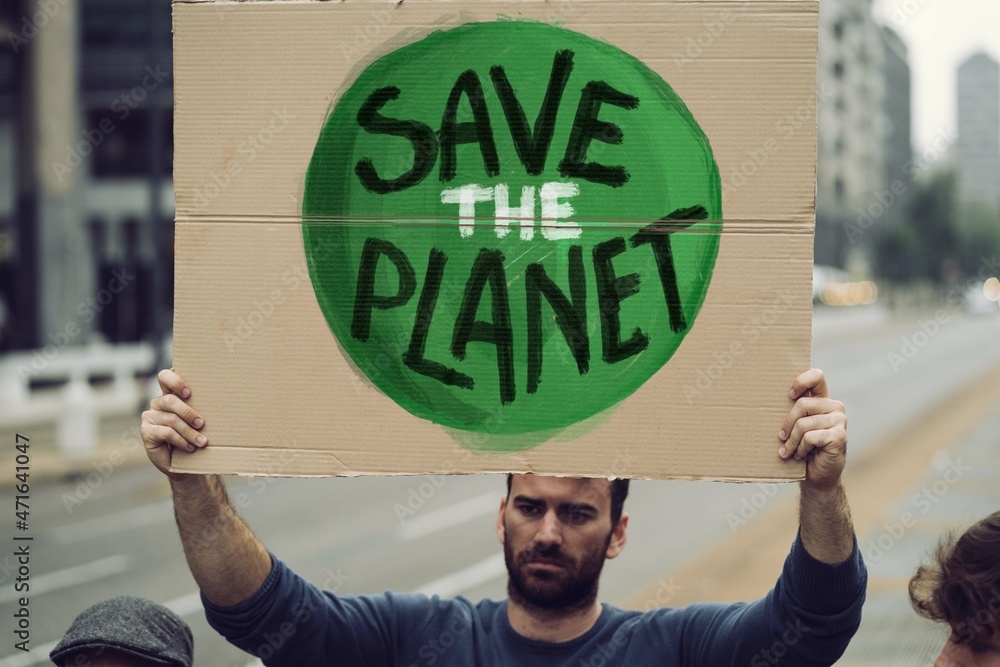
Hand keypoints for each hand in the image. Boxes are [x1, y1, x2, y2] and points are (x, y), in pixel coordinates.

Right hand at [140, 369, 206, 478]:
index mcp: (170, 396)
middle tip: (201, 423)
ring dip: (189, 432)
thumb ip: (201, 409)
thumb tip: (222, 403)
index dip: (175, 381)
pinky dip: (181, 440)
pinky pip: (166, 432)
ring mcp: (150, 417)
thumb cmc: (193, 437)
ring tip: (201, 442)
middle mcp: (157, 404)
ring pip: (171, 419)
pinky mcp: (146, 431)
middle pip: (170, 400)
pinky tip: (190, 447)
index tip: (188, 392)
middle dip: (188, 412)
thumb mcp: (197, 422)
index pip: (165, 377)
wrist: (182, 463)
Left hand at [777, 369, 846, 489]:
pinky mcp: (840, 436)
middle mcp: (834, 407)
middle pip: (802, 404)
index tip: (789, 395)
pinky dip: (800, 449)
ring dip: (792, 442)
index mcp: (823, 400)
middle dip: (787, 424)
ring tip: (790, 451)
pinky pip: (810, 437)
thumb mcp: (796, 427)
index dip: (801, 381)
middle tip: (781, 437)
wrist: (818, 475)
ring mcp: (840, 421)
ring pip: (803, 424)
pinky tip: (801, 455)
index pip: (817, 376)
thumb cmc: (804, 448)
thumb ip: (792, 412)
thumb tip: (762, 401)